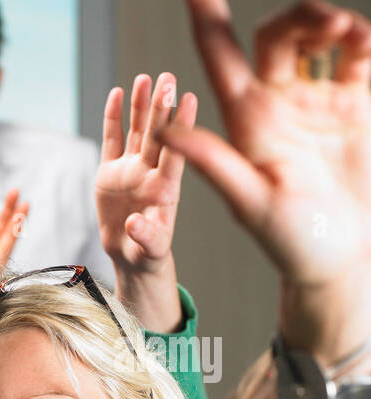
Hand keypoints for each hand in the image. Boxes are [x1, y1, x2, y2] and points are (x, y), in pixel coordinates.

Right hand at [96, 73, 196, 277]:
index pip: (175, 152)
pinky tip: (118, 93)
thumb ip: (147, 237)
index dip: (181, 126)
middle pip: (157, 134)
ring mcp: (131, 169)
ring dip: (141, 104)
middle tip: (168, 77)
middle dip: (161, 106)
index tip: (188, 99)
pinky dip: (114, 117)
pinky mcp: (111, 172)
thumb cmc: (147, 254)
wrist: (131, 254)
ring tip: (146, 77)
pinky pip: (112, 140)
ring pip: (137, 131)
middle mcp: (151, 173)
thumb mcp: (151, 251)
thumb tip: (133, 224)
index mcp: (166, 189)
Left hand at [161, 1, 370, 299]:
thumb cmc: (287, 240)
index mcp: (244, 120)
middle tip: (329, 25)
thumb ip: (211, 161)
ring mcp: (314, 102)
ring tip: (351, 37)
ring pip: (316, 38)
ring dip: (330, 24)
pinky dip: (361, 42)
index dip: (208, 18)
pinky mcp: (352, 105)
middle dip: (299, 17)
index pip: (221, 57)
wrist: (339, 258)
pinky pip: (355, 57)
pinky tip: (364, 47)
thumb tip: (164, 130)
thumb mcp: (247, 199)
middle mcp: (275, 104)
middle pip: (277, 36)